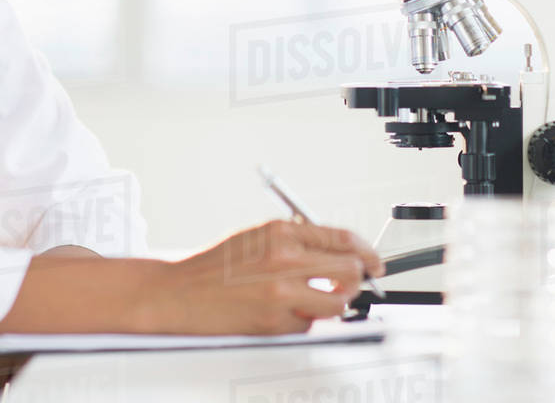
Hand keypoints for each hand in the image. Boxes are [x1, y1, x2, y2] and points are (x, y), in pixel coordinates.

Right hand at [160, 220, 385, 334]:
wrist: (179, 293)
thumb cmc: (215, 266)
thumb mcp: (256, 236)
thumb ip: (296, 238)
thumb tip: (336, 250)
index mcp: (281, 231)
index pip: (342, 239)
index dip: (366, 252)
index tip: (375, 262)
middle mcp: (284, 258)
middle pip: (349, 271)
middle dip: (355, 281)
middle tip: (349, 285)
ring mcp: (280, 291)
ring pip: (336, 303)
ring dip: (330, 304)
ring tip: (310, 300)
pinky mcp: (274, 321)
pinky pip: (307, 324)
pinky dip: (300, 320)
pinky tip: (278, 311)